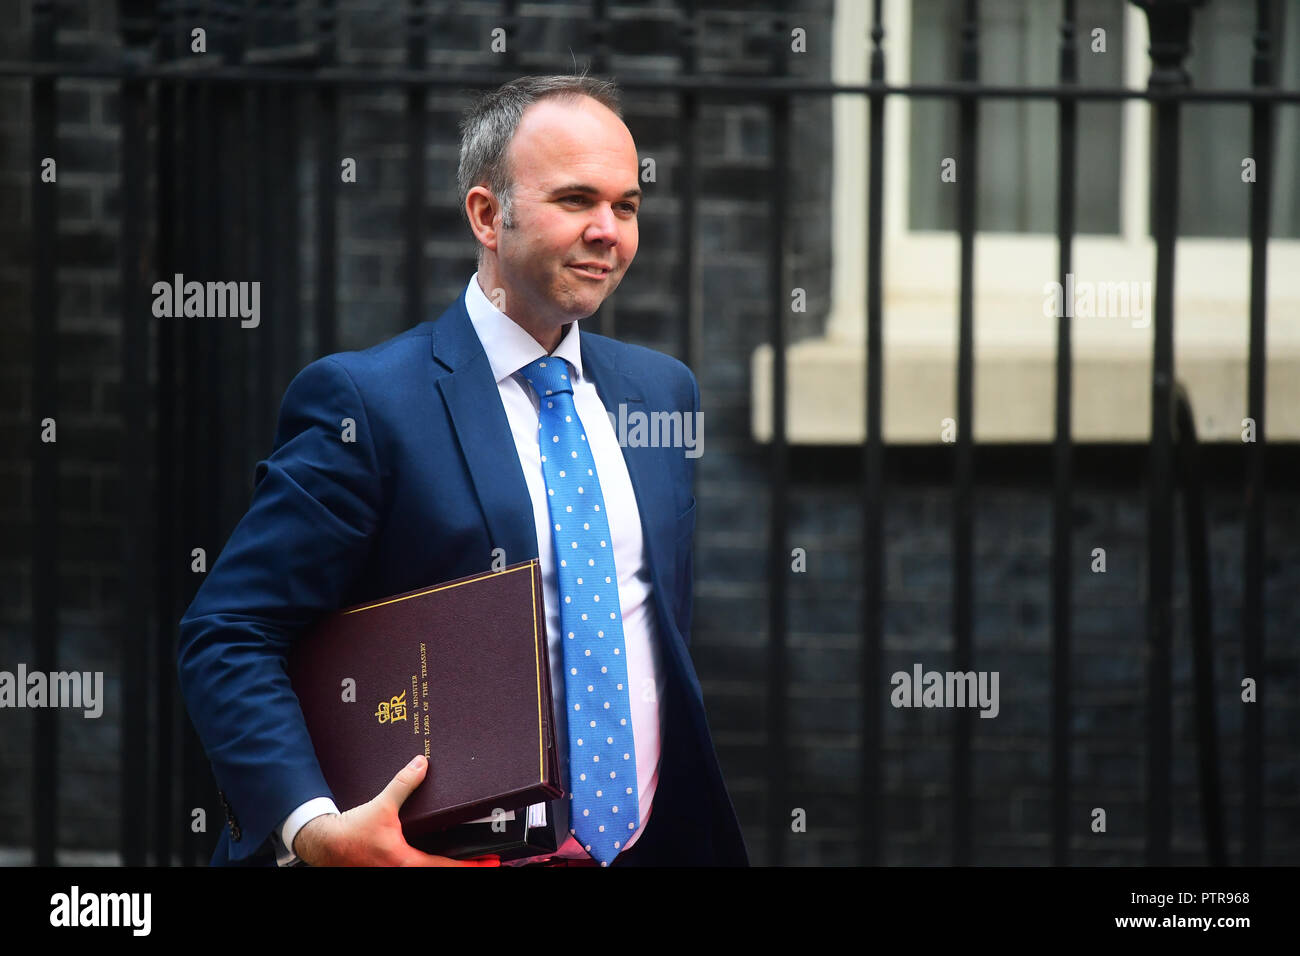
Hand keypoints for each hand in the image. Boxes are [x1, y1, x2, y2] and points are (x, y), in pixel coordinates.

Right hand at [292, 755, 499, 866]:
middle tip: (486, 860)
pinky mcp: (386, 868)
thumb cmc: (350, 832)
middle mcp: (400, 871)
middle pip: (438, 872)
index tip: (490, 862)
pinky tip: (435, 853)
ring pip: (426, 871)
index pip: (445, 866)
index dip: (471, 865)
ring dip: (445, 865)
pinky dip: (429, 862)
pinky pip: (414, 866)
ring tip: (466, 857)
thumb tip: (421, 763)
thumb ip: (403, 785)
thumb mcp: (381, 806)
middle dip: (463, 866)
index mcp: (404, 861)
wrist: (323, 843)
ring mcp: (392, 872)